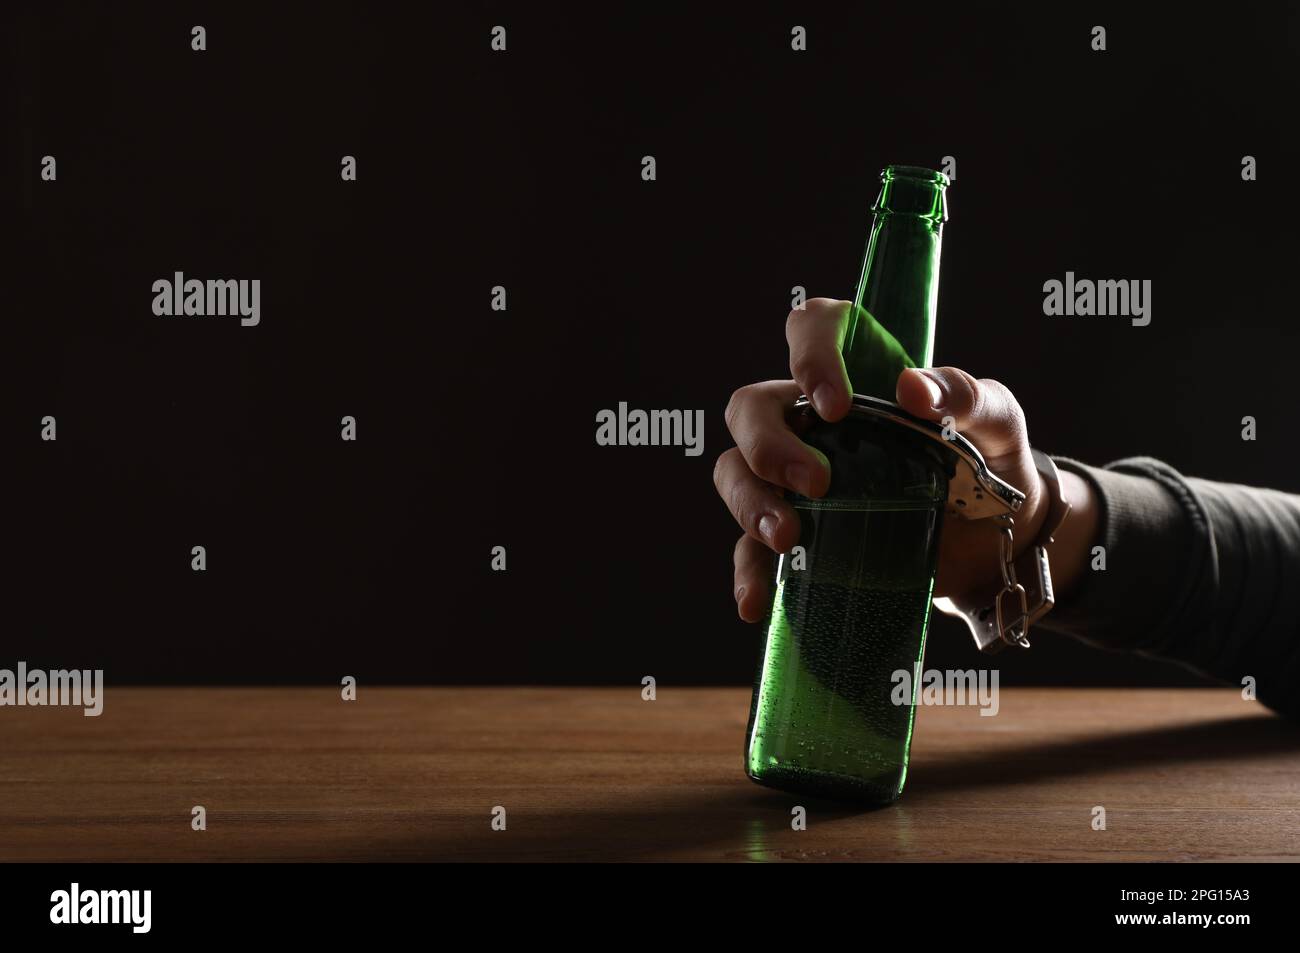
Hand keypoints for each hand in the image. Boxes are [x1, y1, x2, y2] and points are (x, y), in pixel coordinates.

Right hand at [714, 297, 1093, 621]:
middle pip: (752, 407)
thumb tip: (912, 388)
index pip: (810, 329)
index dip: (809, 356)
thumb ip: (966, 395)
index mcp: (858, 373)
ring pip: (736, 471)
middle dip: (767, 444)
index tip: (837, 406)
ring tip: (788, 539)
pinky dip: (747, 573)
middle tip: (817, 484)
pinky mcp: (798, 535)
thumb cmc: (992, 462)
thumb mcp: (997, 423)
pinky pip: (750, 548)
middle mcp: (812, 421)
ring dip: (750, 502)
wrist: (1000, 543)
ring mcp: (796, 479)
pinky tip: (756, 601)